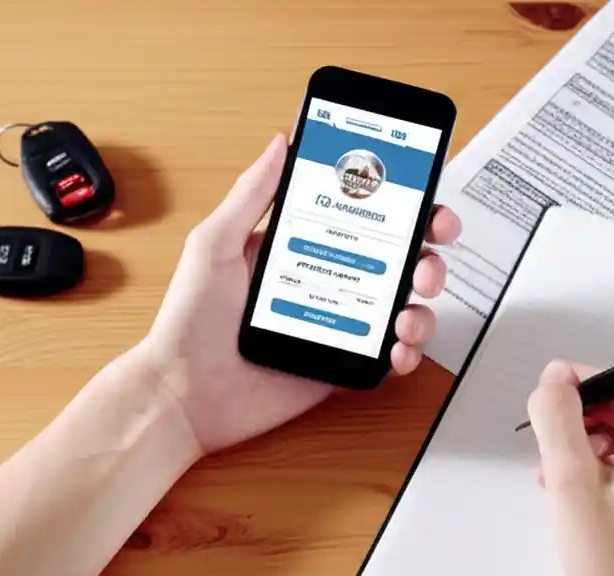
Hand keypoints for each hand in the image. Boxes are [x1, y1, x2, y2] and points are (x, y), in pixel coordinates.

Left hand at [134, 134, 460, 453]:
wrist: (185, 395)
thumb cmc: (189, 321)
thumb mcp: (215, 245)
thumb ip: (252, 194)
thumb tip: (282, 141)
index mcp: (303, 245)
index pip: (365, 216)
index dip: (404, 205)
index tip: (426, 198)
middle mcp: (329, 280)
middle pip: (398, 259)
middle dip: (427, 255)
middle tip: (428, 260)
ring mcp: (340, 324)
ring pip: (404, 306)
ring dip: (422, 306)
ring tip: (406, 316)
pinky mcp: (342, 364)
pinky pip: (389, 355)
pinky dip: (406, 351)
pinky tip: (398, 348)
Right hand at [526, 360, 613, 575]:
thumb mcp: (570, 478)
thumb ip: (558, 415)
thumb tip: (556, 377)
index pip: (613, 386)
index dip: (571, 401)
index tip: (544, 417)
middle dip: (581, 436)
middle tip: (554, 470)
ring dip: (591, 457)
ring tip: (565, 492)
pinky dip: (613, 474)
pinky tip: (588, 503)